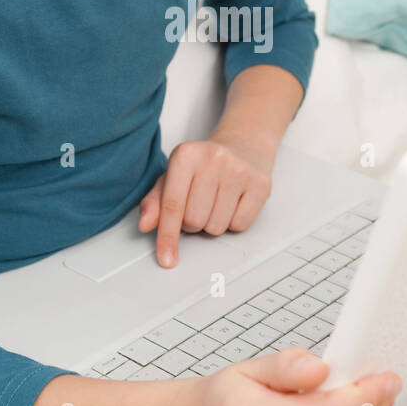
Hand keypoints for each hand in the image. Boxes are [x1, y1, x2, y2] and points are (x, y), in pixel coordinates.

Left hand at [138, 131, 274, 266]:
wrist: (244, 145)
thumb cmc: (204, 165)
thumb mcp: (173, 177)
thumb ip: (155, 202)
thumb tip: (146, 224)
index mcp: (186, 155)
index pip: (172, 206)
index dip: (167, 236)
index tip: (166, 259)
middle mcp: (213, 158)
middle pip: (194, 221)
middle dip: (192, 223)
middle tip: (198, 205)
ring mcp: (239, 170)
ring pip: (216, 227)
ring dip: (212, 224)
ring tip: (216, 202)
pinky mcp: (260, 184)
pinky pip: (240, 225)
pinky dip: (233, 222)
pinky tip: (233, 202)